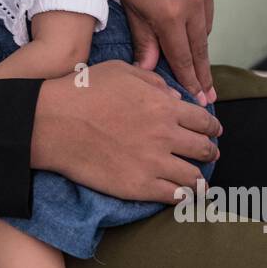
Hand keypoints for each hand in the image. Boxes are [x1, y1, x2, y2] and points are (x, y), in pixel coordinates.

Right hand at [31, 61, 221, 204]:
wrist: (53, 123)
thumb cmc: (82, 92)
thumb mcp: (121, 72)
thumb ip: (153, 83)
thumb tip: (175, 98)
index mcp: (163, 106)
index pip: (204, 120)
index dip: (212, 127)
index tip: (214, 132)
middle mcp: (165, 135)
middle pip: (204, 149)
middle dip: (210, 151)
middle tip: (209, 155)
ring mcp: (153, 163)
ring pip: (194, 176)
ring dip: (199, 178)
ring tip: (199, 182)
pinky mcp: (138, 186)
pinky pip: (173, 196)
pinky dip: (182, 196)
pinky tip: (181, 195)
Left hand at [91, 0, 216, 103]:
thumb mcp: (129, 5)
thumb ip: (145, 39)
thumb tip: (150, 69)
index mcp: (170, 12)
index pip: (183, 56)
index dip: (191, 80)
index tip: (199, 99)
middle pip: (201, 45)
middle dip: (203, 72)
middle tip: (209, 96)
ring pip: (206, 25)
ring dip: (200, 44)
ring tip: (198, 65)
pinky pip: (208, 4)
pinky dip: (200, 18)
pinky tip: (192, 27)